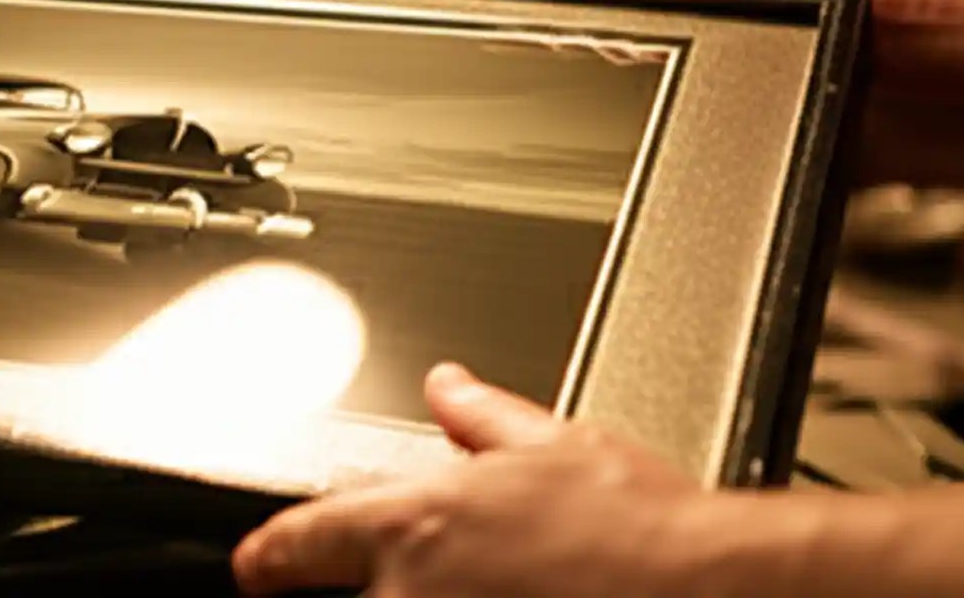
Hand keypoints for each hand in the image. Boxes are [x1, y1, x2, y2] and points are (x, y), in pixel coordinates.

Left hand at [231, 363, 758, 597]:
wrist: (705, 588)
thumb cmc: (640, 527)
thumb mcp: (552, 444)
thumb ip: (479, 417)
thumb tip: (446, 386)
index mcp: (417, 522)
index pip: (303, 540)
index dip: (272, 554)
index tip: (258, 566)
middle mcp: (413, 592)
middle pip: (358, 592)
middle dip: (392, 580)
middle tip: (469, 567)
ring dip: (438, 595)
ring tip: (517, 577)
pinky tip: (528, 590)